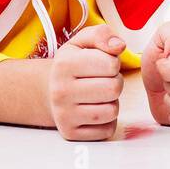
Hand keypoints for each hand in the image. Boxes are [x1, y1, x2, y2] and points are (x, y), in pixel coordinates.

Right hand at [47, 24, 124, 140]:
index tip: (102, 63)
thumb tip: (119, 46)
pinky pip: (107, 130)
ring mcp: (64, 116)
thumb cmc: (73, 63)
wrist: (49, 90)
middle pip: (114, 88)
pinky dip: (107, 120)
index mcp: (64, 64)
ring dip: (112, 102)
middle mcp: (61, 92)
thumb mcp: (83, 41)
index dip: (113, 62)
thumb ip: (102, 35)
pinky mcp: (71, 134)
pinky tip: (95, 109)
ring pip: (112, 111)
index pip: (111, 64)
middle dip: (115, 82)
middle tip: (103, 80)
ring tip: (99, 94)